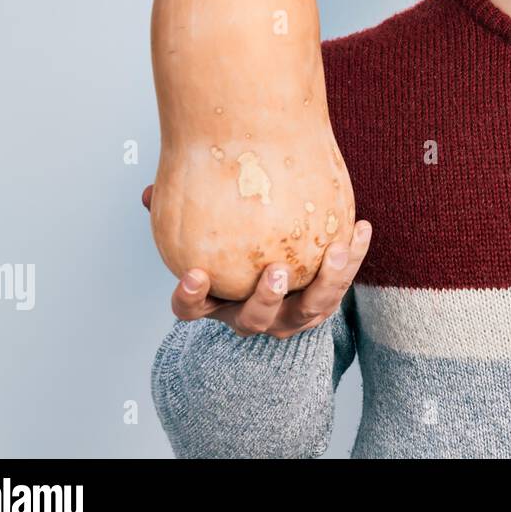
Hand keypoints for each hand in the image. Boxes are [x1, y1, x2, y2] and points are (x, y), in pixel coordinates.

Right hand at [142, 184, 372, 338]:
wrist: (281, 269)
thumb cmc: (232, 242)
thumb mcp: (207, 230)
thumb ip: (181, 209)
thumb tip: (150, 191)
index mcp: (217, 303)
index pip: (192, 310)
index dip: (191, 298)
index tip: (194, 274)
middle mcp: (252, 316)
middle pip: (255, 320)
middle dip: (267, 300)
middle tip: (277, 272)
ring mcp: (290, 316)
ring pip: (309, 310)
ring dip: (325, 282)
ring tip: (336, 251)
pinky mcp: (323, 304)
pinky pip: (341, 283)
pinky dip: (353, 257)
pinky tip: (360, 227)